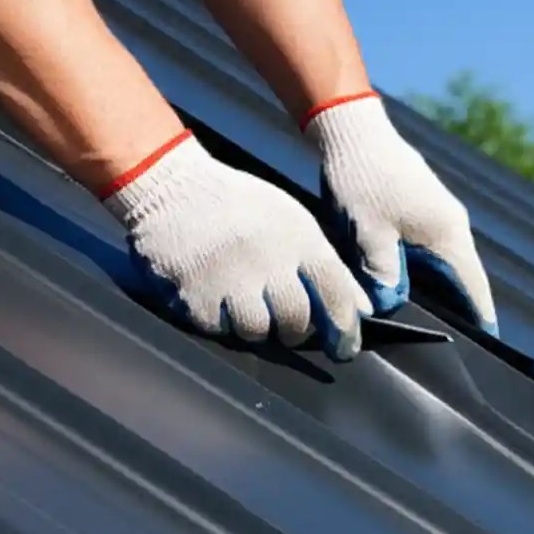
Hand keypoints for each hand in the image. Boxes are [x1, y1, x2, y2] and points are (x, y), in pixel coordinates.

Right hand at [103, 132, 372, 360]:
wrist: (172, 186)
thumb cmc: (240, 206)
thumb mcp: (293, 222)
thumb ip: (328, 267)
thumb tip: (361, 309)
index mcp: (297, 239)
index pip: (334, 292)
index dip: (345, 328)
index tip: (345, 348)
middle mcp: (267, 260)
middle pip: (296, 320)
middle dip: (297, 331)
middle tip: (290, 327)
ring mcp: (229, 279)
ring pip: (258, 331)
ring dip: (259, 329)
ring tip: (251, 309)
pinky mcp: (196, 296)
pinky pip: (220, 329)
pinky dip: (224, 323)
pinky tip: (221, 302)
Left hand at [303, 93, 497, 334]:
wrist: (352, 131)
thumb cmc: (360, 180)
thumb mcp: (367, 235)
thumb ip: (384, 275)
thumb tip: (392, 307)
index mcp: (448, 235)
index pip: (475, 290)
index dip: (480, 321)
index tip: (486, 350)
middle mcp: (453, 226)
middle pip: (466, 281)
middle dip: (462, 312)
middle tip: (453, 346)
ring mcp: (441, 215)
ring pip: (448, 266)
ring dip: (443, 292)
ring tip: (432, 324)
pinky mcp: (425, 209)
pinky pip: (434, 251)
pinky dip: (429, 273)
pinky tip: (409, 288)